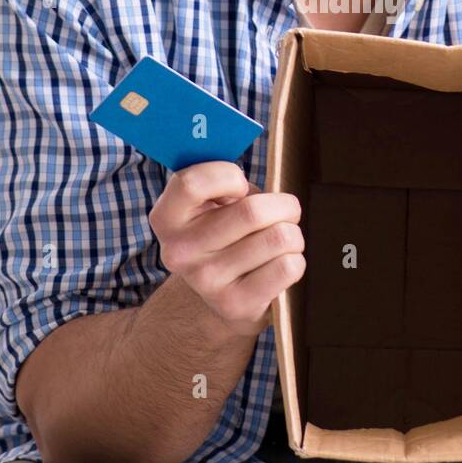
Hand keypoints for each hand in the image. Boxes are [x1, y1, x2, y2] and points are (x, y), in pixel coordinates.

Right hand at [148, 161, 304, 338]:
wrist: (214, 298)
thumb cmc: (221, 233)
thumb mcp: (206, 204)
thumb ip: (216, 178)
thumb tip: (240, 158)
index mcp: (166, 218)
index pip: (192, 183)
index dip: (228, 176)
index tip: (240, 186)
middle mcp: (180, 252)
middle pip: (252, 211)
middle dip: (282, 205)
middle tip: (284, 210)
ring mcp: (206, 281)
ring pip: (279, 237)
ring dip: (292, 233)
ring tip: (281, 238)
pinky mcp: (236, 305)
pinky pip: (288, 266)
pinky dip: (295, 259)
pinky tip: (280, 262)